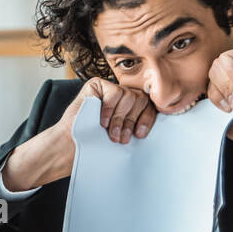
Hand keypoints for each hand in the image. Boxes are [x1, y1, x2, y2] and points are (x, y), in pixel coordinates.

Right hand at [1, 77, 152, 191]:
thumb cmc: (96, 145)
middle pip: (141, 100)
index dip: (147, 120)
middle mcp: (121, 96)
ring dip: (120, 119)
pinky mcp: (97, 85)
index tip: (140, 135)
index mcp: (130, 108)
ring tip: (110, 133)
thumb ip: (137, 127)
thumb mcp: (123, 136)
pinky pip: (115, 93)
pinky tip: (101, 121)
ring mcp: (109, 89)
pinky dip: (109, 109)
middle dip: (131, 121)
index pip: (149, 106)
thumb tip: (160, 123)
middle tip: (119, 137)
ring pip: (130, 96)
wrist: (72, 146)